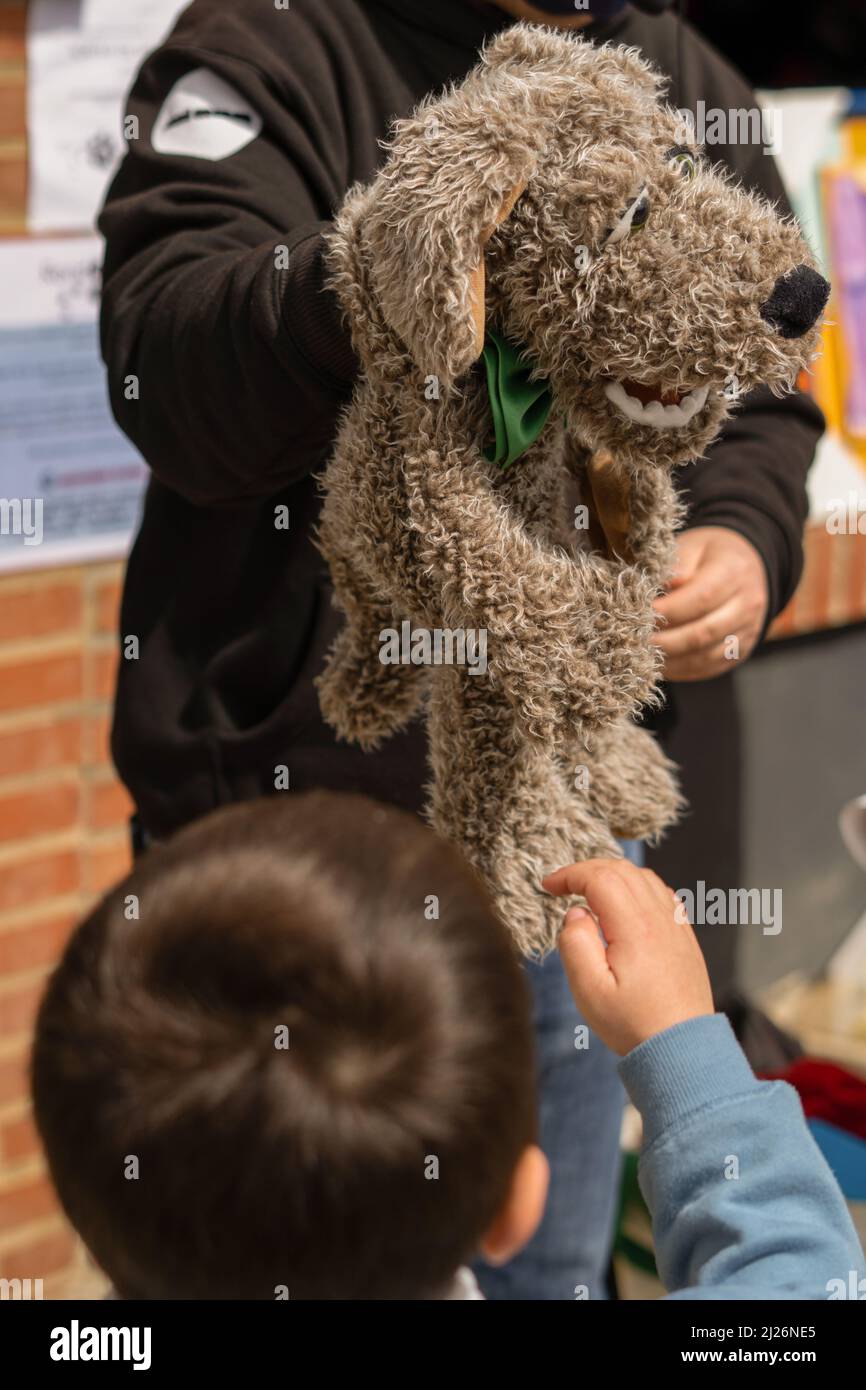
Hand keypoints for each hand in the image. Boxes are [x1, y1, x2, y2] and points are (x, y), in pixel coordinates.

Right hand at [542, 858, 713, 1055]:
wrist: (683, 1049)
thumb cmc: (634, 1024)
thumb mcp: (589, 991)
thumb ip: (575, 944)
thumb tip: (576, 914)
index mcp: (634, 927)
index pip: (599, 878)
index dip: (569, 875)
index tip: (548, 887)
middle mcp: (659, 919)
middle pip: (621, 870)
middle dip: (587, 870)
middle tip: (563, 886)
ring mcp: (675, 926)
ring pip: (643, 878)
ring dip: (612, 875)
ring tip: (589, 892)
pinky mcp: (684, 937)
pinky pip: (661, 894)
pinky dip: (637, 887)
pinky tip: (624, 905)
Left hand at [653, 526, 768, 680]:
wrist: (747, 566)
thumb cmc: (709, 556)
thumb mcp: (693, 546)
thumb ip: (674, 565)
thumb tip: (655, 587)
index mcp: (734, 572)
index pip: (701, 598)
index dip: (668, 610)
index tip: (638, 615)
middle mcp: (747, 604)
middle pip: (703, 632)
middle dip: (664, 641)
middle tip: (634, 641)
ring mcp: (747, 631)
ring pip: (705, 655)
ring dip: (670, 660)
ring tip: (642, 655)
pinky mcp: (740, 652)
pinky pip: (708, 667)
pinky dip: (680, 670)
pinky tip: (658, 665)